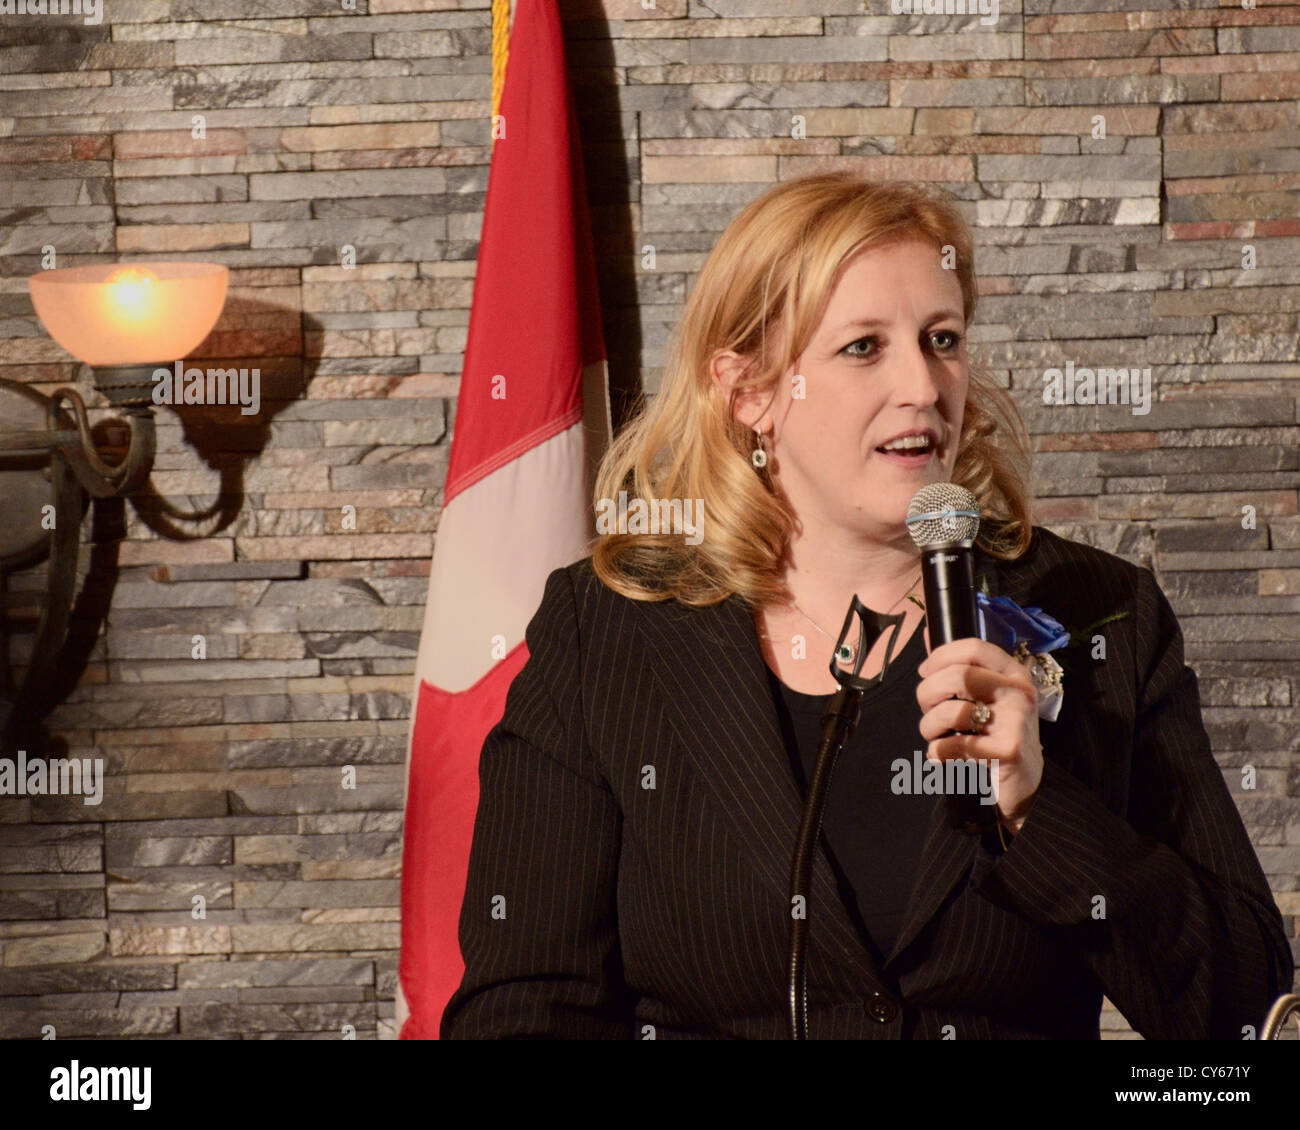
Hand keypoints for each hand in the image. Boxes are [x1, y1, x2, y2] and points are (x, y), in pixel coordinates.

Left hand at [916, 632, 1042, 831]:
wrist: (1025, 786)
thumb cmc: (996, 736)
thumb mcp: (986, 698)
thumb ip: (959, 668)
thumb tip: (926, 634)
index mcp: (1013, 674)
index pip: (973, 647)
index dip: (940, 656)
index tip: (925, 672)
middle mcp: (1020, 692)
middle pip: (957, 675)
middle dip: (927, 693)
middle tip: (926, 709)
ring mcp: (1017, 721)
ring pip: (952, 711)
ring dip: (929, 726)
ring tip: (934, 736)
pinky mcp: (1008, 750)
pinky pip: (953, 744)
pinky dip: (937, 752)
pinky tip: (942, 756)